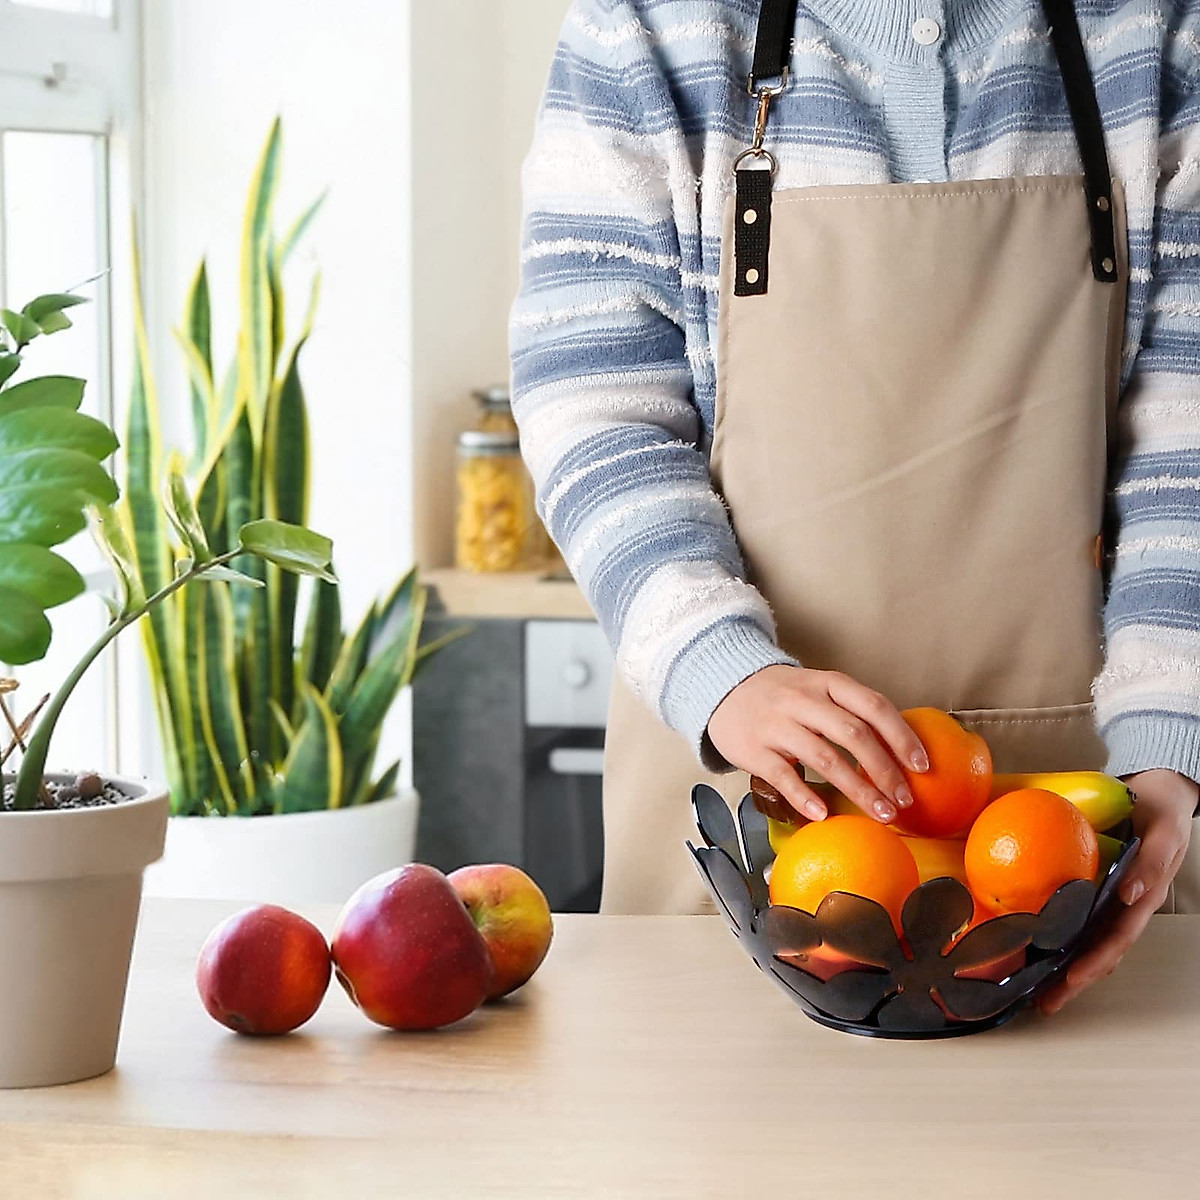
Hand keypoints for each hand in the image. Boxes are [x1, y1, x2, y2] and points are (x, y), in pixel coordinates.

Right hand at [706, 665, 927, 823]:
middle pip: (853, 734)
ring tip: (880, 813)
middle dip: (885, 770)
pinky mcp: (753, 749)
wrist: (723, 686)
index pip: (873, 706)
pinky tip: (823, 814)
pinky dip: (805, 797)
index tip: (921, 765)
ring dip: (857, 789)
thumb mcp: (818, 688)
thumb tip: (899, 750)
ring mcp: (777, 724)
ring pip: (824, 757)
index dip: (901, 736)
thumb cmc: (782, 695)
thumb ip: (850, 711)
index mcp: (826, 683)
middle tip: (903, 799)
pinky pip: (783, 776)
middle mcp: (803, 700)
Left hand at [1036, 768, 1197, 1015]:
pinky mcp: (1094, 889)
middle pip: (1099, 952)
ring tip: (1036, 992)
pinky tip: (1032, 948)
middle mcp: (1124, 907)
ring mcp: (1109, 901)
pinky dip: (1058, 938)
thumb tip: (1128, 893)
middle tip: (1045, 1003)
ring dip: (1064, 968)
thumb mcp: (1163, 834)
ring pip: (1087, 942)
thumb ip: (1151, 863)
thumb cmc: (1159, 814)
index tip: (1071, 978)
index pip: (1116, 939)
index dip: (1094, 961)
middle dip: (1073, 980)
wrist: (1159, 795)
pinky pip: (1076, 919)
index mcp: (1141, 899)